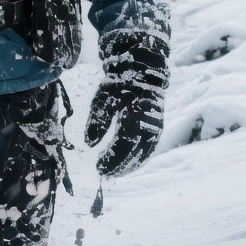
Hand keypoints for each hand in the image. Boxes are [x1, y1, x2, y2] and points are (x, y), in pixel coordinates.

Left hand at [84, 42, 168, 176]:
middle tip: (104, 174)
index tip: (99, 168)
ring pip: (145, 152)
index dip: (111, 159)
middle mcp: (149, 125)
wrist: (142, 70)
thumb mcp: (103, 99)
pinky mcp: (156, 126)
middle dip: (120, 166)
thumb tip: (89, 144)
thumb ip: (97, 121)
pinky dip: (139, 158)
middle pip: (135, 152)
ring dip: (130, 165)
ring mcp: (155, 126)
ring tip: (115, 173)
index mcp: (134, 117)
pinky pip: (149, 147)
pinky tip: (128, 164)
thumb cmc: (119, 83)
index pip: (123, 145)